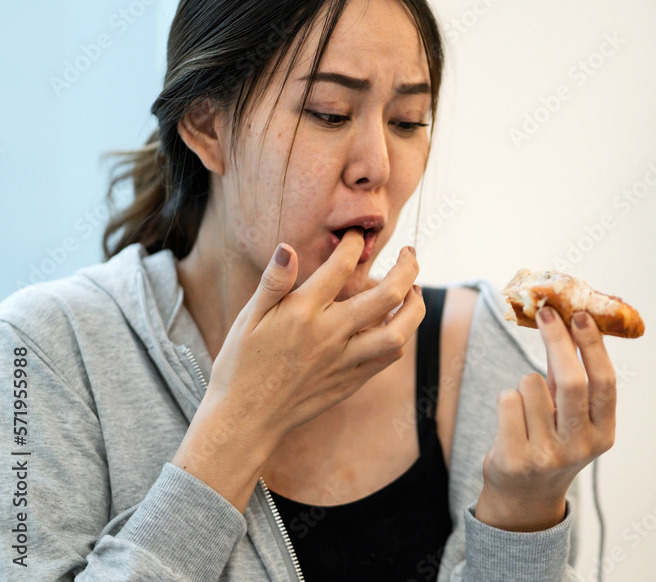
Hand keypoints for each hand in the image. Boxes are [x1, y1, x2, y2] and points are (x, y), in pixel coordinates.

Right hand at [203, 229, 424, 450]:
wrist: (244, 419)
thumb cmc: (240, 365)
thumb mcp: (247, 319)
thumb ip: (273, 282)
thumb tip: (288, 248)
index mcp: (302, 313)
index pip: (342, 267)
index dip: (354, 244)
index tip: (357, 236)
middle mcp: (330, 335)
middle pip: (387, 296)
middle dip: (407, 268)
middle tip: (410, 252)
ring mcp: (344, 361)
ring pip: (398, 332)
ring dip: (415, 306)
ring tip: (415, 289)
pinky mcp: (351, 382)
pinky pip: (387, 358)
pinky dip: (400, 336)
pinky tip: (398, 323)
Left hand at [477, 305, 616, 531]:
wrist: (525, 495)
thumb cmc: (551, 440)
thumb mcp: (573, 415)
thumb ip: (573, 374)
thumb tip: (569, 319)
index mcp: (604, 432)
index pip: (604, 382)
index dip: (592, 345)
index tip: (579, 315)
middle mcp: (580, 446)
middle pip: (571, 380)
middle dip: (557, 339)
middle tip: (545, 312)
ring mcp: (547, 456)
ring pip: (530, 384)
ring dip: (525, 383)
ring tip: (528, 406)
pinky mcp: (515, 459)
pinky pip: (508, 400)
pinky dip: (508, 399)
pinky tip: (512, 421)